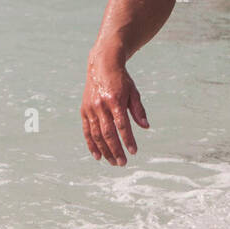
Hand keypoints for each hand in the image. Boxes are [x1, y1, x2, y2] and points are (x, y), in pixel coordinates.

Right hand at [80, 46, 149, 165]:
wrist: (102, 65)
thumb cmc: (121, 80)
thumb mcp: (133, 92)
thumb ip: (138, 110)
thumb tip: (146, 127)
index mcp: (115, 101)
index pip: (122, 125)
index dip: (127, 140)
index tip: (134, 151)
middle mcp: (101, 106)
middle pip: (108, 133)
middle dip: (115, 150)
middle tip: (123, 163)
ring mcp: (90, 109)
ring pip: (96, 135)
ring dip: (104, 150)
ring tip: (113, 162)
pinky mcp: (84, 110)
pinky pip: (86, 131)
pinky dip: (91, 144)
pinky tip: (98, 156)